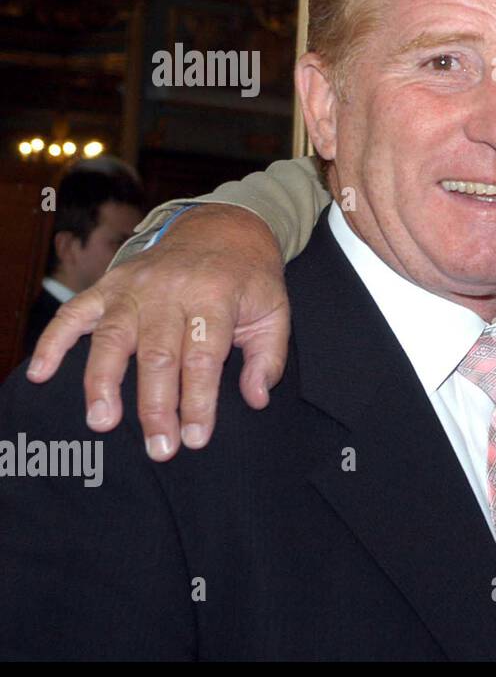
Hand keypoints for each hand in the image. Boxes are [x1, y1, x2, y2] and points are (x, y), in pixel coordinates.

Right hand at [27, 204, 289, 460]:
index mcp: (215, 296)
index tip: (195, 438)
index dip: (199, 401)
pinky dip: (53, 342)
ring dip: (104, 382)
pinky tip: (40, 373)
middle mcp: (170, 290)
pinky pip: (74, 313)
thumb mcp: (274, 311)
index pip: (204, 357)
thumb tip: (256, 399)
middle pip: (158, 354)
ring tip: (103, 421)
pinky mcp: (108, 285)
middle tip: (159, 448)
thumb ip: (268, 357)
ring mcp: (134, 286)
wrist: (222, 229)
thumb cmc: (248, 280)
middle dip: (156, 406)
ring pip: (112, 338)